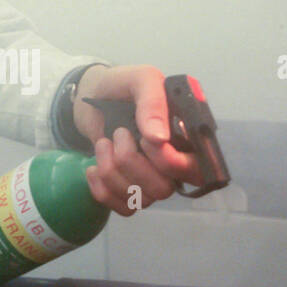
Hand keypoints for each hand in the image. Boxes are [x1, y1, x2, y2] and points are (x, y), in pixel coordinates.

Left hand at [73, 65, 206, 216]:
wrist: (91, 97)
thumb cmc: (122, 86)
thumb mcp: (140, 79)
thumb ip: (153, 102)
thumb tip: (160, 139)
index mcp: (186, 137)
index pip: (194, 170)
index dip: (169, 162)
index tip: (144, 139)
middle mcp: (173, 164)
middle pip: (163, 189)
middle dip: (132, 163)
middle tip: (118, 134)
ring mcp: (151, 180)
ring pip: (140, 199)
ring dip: (112, 171)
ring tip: (103, 144)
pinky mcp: (128, 191)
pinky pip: (122, 207)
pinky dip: (102, 190)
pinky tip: (93, 167)